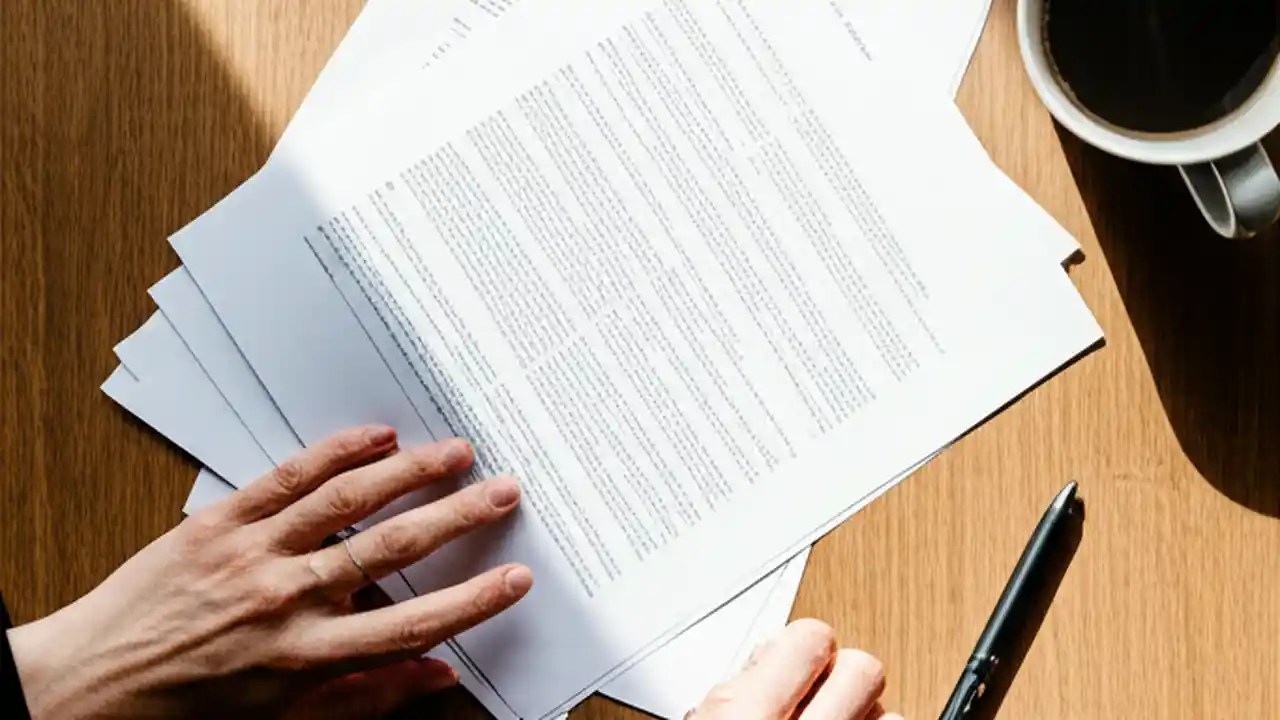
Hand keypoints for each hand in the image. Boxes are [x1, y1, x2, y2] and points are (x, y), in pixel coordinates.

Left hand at [6, 427, 530, 718]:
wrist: (91, 684)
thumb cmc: (189, 708)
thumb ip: (365, 696)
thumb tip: (439, 675)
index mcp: (305, 656)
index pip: (412, 625)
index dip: (473, 601)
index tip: (517, 578)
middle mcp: (285, 599)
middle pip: (392, 549)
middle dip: (459, 516)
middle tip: (506, 490)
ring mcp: (252, 553)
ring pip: (347, 501)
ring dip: (410, 472)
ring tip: (457, 452)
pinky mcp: (219, 521)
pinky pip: (287, 476)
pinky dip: (336, 451)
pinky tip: (378, 435)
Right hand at [690, 619, 901, 719]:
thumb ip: (732, 689)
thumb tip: (766, 654)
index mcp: (746, 714)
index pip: (810, 638)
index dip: (805, 643)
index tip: (797, 654)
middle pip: (863, 669)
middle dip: (843, 674)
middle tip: (821, 688)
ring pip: (890, 712)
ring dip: (865, 712)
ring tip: (838, 719)